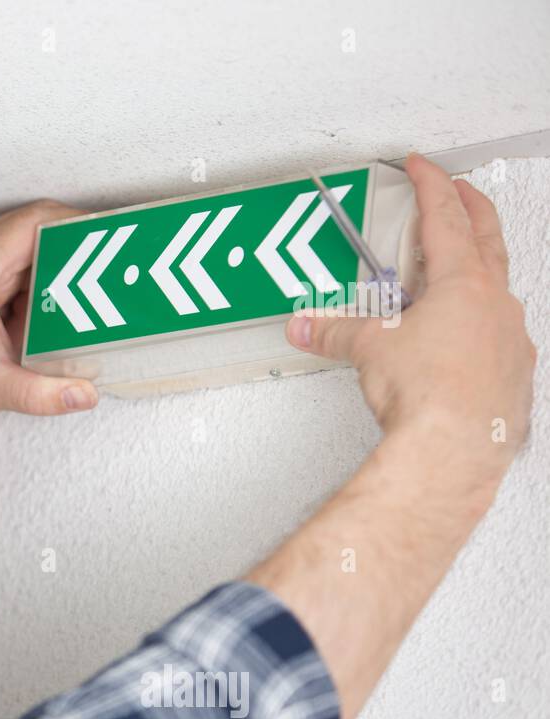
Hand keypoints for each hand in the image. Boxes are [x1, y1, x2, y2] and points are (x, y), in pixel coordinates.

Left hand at [0, 200, 100, 420]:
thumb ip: (40, 394)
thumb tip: (83, 394)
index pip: (31, 224)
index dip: (75, 226)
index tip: (110, 240)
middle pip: (38, 222)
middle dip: (80, 238)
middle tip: (118, 258)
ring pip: (37, 234)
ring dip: (70, 252)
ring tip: (106, 274)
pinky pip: (31, 251)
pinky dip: (57, 266)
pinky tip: (79, 289)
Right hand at [286, 153, 534, 480]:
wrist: (456, 449)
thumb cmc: (428, 394)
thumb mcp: (367, 350)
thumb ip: (334, 332)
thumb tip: (307, 326)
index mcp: (465, 284)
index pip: (447, 218)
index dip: (431, 186)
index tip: (424, 167)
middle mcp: (497, 305)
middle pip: (488, 240)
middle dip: (471, 210)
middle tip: (460, 192)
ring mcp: (511, 340)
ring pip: (498, 290)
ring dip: (478, 271)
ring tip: (454, 274)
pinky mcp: (514, 376)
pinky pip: (501, 337)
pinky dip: (481, 327)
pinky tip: (463, 341)